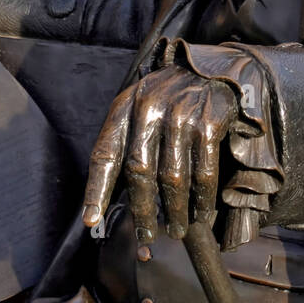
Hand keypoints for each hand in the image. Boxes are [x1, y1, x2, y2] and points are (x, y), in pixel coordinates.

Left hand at [83, 67, 238, 242]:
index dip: (96, 190)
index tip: (91, 221)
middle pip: (139, 170)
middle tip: (147, 234)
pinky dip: (202, 199)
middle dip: (142, 209)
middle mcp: (149, 108)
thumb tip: (108, 198)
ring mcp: (181, 115)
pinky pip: (203, 171)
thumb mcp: (138, 108)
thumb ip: (125, 143)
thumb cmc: (169, 98)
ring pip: (172, 177)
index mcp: (125, 107)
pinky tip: (201, 214)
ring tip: (175, 229)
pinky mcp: (209, 122)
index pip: (105, 153)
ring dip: (174, 211)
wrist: (212, 67)